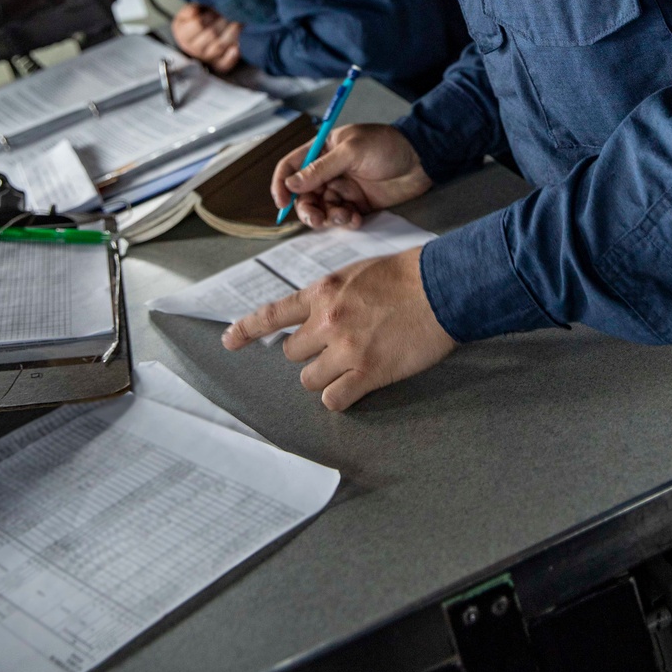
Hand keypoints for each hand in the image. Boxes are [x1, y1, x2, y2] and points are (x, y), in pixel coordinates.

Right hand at [172, 4, 241, 72]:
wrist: (201, 37)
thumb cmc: (196, 22)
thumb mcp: (188, 14)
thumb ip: (189, 11)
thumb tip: (194, 12)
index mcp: (184, 36)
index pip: (197, 24)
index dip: (207, 16)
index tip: (211, 12)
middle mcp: (195, 49)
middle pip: (211, 34)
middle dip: (221, 22)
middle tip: (225, 17)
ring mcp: (208, 58)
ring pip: (219, 47)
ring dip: (231, 33)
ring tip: (236, 24)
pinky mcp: (220, 64)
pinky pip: (225, 64)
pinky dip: (232, 57)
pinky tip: (236, 47)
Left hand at [221, 247, 455, 409]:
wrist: (441, 286)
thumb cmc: (406, 275)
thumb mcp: (358, 273)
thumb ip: (332, 295)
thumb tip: (318, 316)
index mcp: (323, 292)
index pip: (274, 313)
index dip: (248, 329)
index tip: (230, 341)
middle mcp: (327, 320)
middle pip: (292, 354)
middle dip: (310, 354)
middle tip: (337, 347)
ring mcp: (346, 348)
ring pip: (310, 379)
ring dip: (326, 376)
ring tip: (353, 364)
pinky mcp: (368, 372)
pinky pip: (334, 399)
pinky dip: (341, 396)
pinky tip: (358, 385)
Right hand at [271, 122, 431, 228]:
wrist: (421, 160)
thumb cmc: (387, 145)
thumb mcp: (351, 152)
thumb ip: (321, 169)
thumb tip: (291, 184)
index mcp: (323, 150)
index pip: (292, 166)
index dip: (282, 184)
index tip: (281, 203)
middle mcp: (329, 170)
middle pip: (304, 194)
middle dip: (307, 209)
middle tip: (316, 219)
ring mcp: (344, 188)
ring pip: (322, 208)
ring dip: (328, 216)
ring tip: (344, 215)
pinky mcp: (358, 203)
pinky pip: (342, 217)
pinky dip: (345, 221)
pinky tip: (357, 217)